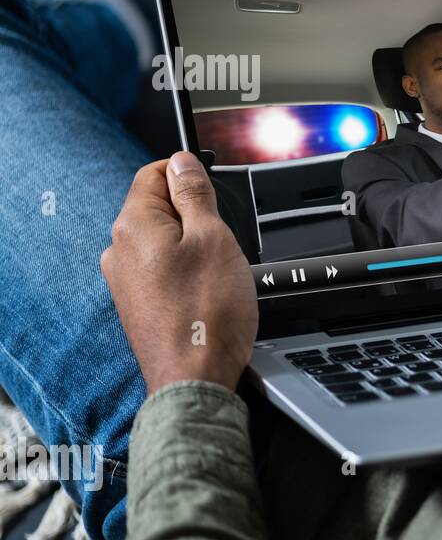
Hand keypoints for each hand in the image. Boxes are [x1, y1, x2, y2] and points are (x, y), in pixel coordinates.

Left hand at [101, 152, 258, 394]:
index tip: (213, 185)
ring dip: (193, 244)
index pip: (153, 174)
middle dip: (194, 213)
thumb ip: (195, 194)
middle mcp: (119, 250)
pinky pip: (162, 269)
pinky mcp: (138, 303)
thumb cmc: (206, 313)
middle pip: (158, 207)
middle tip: (225, 236)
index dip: (186, 173)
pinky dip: (187, 269)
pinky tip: (207, 290)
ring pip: (163, 240)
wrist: (195, 377)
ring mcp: (125, 280)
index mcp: (133, 225)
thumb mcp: (214, 237)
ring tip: (218, 269)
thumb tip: (182, 162)